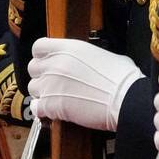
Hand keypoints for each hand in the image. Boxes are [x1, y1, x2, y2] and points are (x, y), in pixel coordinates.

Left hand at [27, 37, 142, 131]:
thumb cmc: (121, 78)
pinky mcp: (51, 105)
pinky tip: (51, 112)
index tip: (47, 63)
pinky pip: (35, 107)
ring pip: (33, 88)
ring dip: (42, 93)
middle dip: (41, 76)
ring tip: (55, 99)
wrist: (125, 98)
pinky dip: (41, 111)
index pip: (38, 47)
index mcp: (67, 48)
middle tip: (53, 83)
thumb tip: (86, 61)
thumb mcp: (103, 55)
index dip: (41, 56)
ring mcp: (51, 84)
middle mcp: (55, 64)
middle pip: (32, 68)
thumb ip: (85, 56)